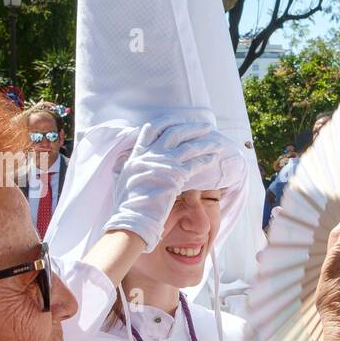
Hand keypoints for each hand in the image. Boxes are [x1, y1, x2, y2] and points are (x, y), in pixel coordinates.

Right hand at [104, 119, 234, 250]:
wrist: (132, 219)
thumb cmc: (128, 205)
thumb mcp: (124, 179)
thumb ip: (131, 166)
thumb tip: (131, 161)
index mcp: (137, 154)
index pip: (152, 129)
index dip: (167, 122)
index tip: (179, 120)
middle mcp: (149, 155)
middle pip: (173, 132)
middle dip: (191, 127)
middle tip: (205, 126)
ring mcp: (162, 164)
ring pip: (187, 147)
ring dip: (203, 142)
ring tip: (215, 141)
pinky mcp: (174, 177)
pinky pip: (194, 164)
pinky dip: (205, 159)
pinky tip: (213, 158)